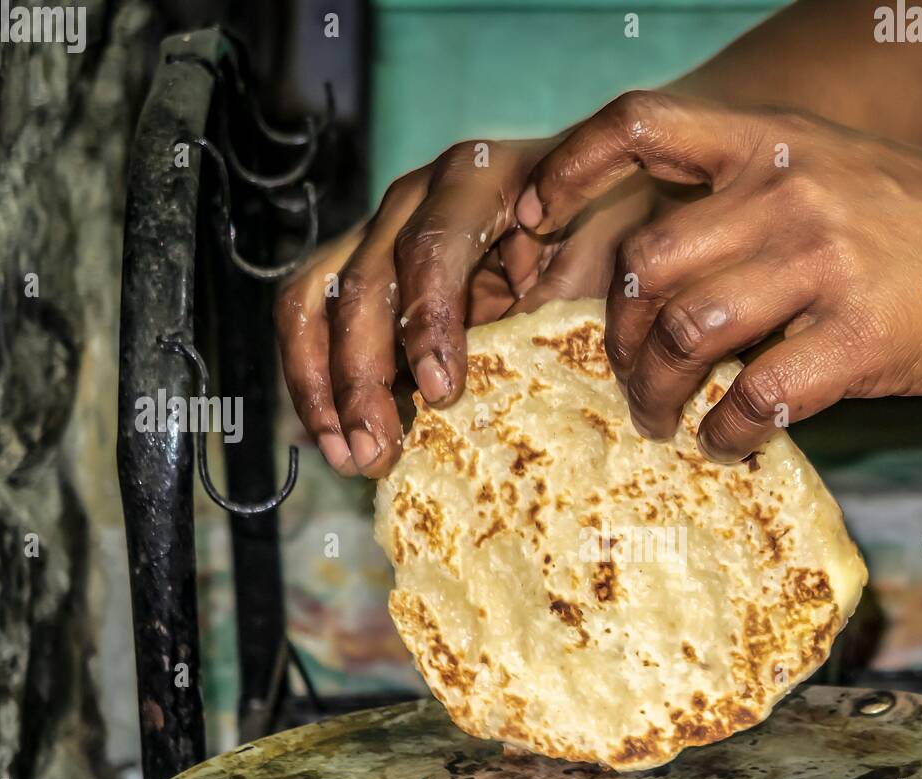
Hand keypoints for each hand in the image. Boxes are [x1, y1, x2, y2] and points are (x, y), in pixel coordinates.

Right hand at [275, 137, 660, 476]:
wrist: (602, 212)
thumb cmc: (608, 238)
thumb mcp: (602, 269)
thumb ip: (556, 313)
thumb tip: (508, 388)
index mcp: (480, 180)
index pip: (431, 246)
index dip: (427, 321)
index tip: (440, 393)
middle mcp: (416, 198)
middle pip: (360, 283)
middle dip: (360, 376)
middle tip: (375, 451)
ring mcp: (380, 232)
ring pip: (314, 301)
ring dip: (320, 385)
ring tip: (347, 456)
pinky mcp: (365, 273)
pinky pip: (313, 323)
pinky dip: (316, 384)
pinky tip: (337, 441)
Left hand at [517, 92, 921, 460]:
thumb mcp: (832, 169)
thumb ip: (749, 198)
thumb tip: (663, 274)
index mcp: (771, 143)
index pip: (642, 126)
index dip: (572, 169)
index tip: (536, 219)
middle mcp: (786, 194)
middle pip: (644, 264)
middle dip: (614, 335)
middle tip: (626, 378)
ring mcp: (822, 263)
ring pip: (684, 334)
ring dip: (655, 392)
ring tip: (662, 421)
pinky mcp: (858, 337)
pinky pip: (752, 398)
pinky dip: (724, 435)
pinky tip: (728, 445)